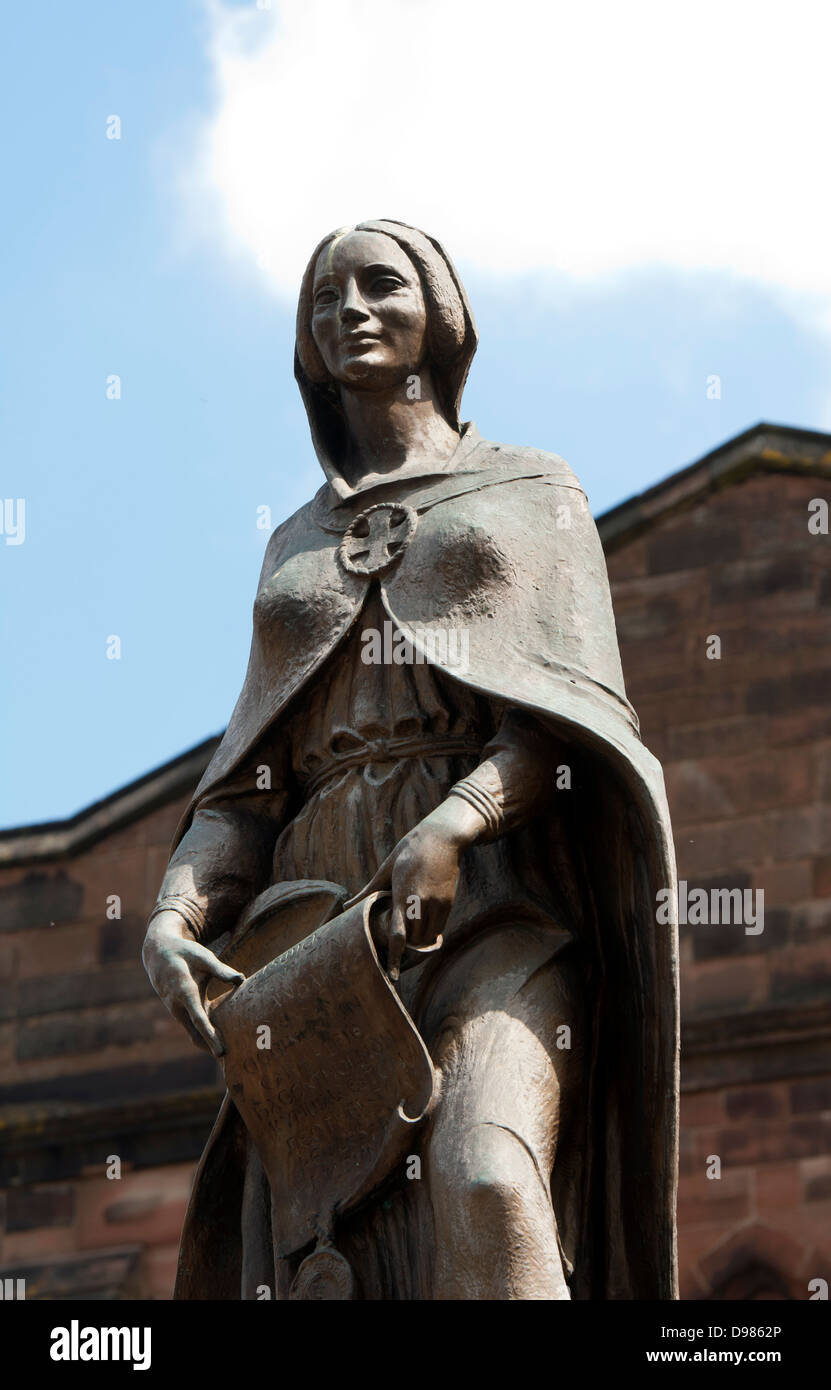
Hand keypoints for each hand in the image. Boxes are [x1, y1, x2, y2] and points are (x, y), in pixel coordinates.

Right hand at [142, 910, 243, 1056]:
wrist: (159, 954)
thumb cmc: (185, 954)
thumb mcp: (202, 957)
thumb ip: (221, 969)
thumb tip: (241, 979)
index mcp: (184, 992)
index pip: (199, 1019)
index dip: (211, 1036)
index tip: (220, 1051)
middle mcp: (178, 1007)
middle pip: (196, 1035)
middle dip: (211, 1049)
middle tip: (232, 1062)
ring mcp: (178, 1012)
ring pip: (194, 1035)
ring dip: (209, 1046)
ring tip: (230, 1058)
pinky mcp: (181, 1012)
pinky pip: (193, 1029)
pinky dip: (205, 1038)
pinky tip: (220, 1043)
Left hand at [345, 796, 485, 979]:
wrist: (443, 838)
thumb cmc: (410, 850)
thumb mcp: (386, 868)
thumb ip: (368, 891)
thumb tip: (346, 906)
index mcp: (402, 895)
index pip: (398, 935)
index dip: (394, 958)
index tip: (391, 975)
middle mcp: (422, 903)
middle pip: (413, 942)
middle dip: (404, 954)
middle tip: (393, 960)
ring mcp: (437, 904)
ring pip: (427, 938)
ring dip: (417, 946)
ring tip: (406, 948)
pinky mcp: (448, 903)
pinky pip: (438, 929)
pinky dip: (429, 936)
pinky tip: (420, 934)